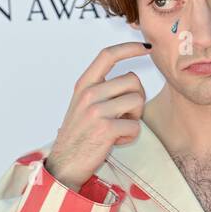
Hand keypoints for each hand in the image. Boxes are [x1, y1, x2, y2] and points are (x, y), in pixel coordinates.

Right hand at [45, 40, 151, 189]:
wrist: (65, 163)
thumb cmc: (79, 135)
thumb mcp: (83, 104)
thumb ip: (101, 89)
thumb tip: (131, 78)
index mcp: (84, 85)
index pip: (108, 55)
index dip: (129, 48)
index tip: (146, 47)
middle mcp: (89, 93)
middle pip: (133, 80)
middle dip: (137, 98)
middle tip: (124, 115)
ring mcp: (96, 110)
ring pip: (138, 101)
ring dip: (135, 117)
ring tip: (118, 128)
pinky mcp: (106, 128)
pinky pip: (135, 125)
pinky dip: (130, 136)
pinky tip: (115, 141)